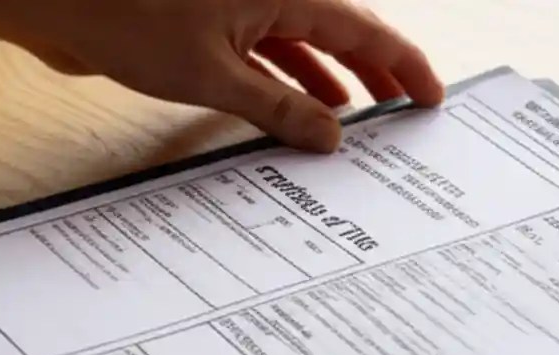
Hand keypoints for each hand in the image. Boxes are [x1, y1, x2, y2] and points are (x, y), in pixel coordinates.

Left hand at [5, 0, 444, 151]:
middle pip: (340, 33)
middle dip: (375, 73)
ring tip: (358, 122)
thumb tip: (330, 137)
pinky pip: (268, 53)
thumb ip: (279, 110)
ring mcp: (241, 7)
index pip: (362, 28)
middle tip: (404, 113)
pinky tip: (301, 113)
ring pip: (305, 45)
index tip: (431, 96)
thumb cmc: (127, 20)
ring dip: (331, 81)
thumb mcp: (213, 77)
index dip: (402, 63)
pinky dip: (288, 83)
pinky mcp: (213, 23)